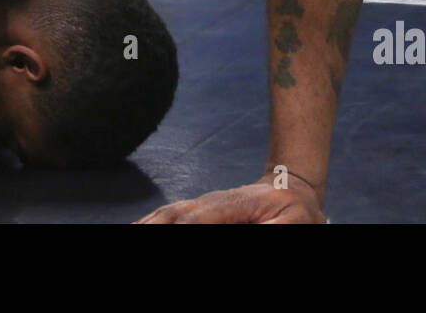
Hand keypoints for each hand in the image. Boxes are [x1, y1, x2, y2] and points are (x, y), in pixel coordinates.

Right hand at [135, 176, 325, 223]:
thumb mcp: (292, 223)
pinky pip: (169, 214)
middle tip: (133, 233)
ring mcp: (202, 204)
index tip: (169, 236)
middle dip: (154, 227)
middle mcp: (210, 201)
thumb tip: (253, 229)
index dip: (183, 228)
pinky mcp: (198, 210)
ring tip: (130, 231)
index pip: (198, 218)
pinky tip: (138, 226)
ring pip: (167, 213)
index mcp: (232, 204)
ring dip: (147, 224)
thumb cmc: (294, 211)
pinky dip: (151, 220)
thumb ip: (270, 231)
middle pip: (175, 214)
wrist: (291, 189)